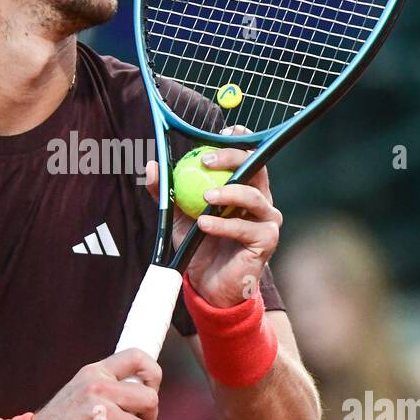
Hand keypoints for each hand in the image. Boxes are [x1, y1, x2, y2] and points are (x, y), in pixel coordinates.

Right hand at [31, 349, 160, 419]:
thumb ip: (106, 388)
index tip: (150, 390)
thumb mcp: (78, 393)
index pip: (137, 358)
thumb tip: (145, 392)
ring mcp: (100, 415)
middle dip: (148, 418)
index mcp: (94, 374)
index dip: (153, 375)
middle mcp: (98, 390)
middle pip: (150, 399)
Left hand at [142, 125, 282, 308]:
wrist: (209, 285)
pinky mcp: (267, 240)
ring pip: (254, 196)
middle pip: (256, 168)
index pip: (248, 157)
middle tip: (205, 161)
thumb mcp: (177, 216)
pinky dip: (223, 225)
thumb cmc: (198, 246)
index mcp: (245, 188)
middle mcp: (261, 200)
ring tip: (205, 197)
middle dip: (232, 158)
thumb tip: (152, 165)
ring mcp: (267, 220)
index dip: (239, 141)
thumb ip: (167, 191)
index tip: (221, 133)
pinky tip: (204, 225)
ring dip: (228, 193)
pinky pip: (245, 227)